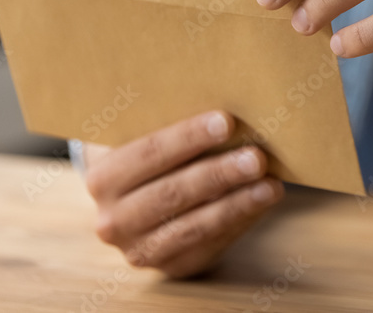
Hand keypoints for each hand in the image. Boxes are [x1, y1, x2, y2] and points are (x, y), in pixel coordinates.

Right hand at [83, 111, 283, 277]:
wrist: (137, 204)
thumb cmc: (151, 157)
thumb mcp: (142, 139)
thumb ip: (164, 125)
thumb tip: (225, 106)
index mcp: (102, 177)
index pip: (149, 153)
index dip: (188, 137)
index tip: (227, 121)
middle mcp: (113, 220)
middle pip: (173, 193)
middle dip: (219, 173)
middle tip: (256, 157)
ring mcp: (139, 249)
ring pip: (194, 225)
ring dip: (237, 203)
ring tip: (270, 185)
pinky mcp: (170, 267)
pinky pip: (209, 245)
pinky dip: (239, 222)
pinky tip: (262, 202)